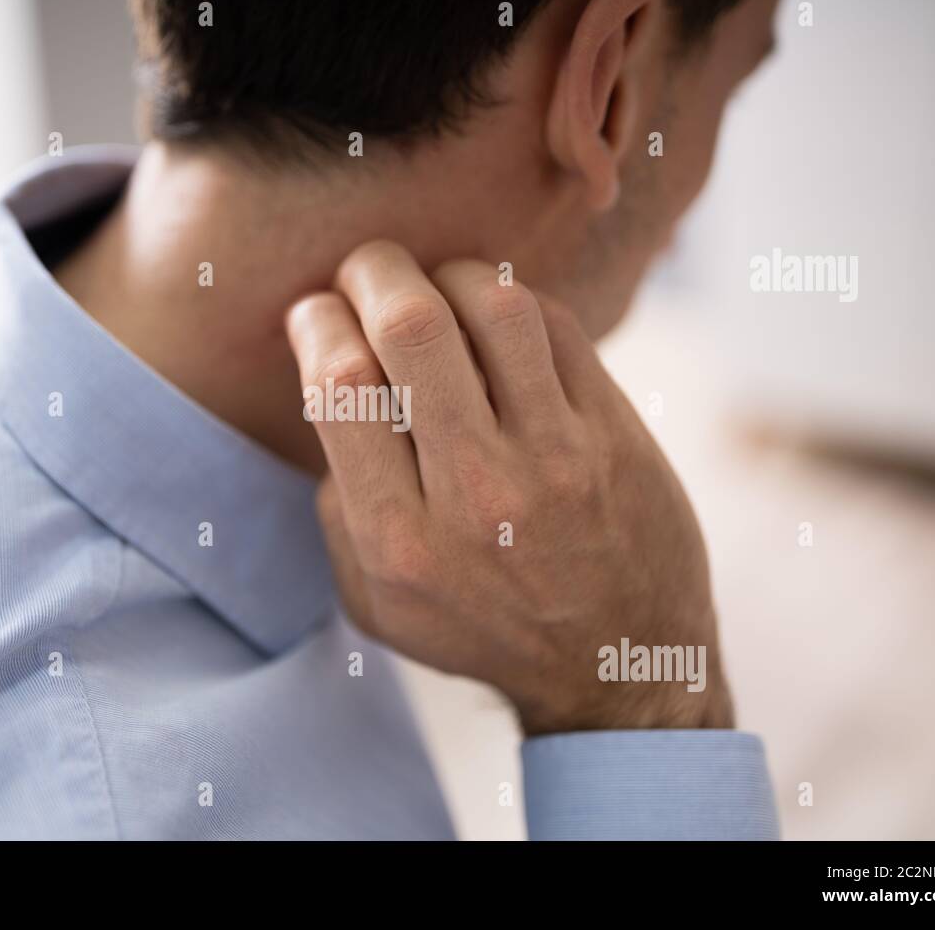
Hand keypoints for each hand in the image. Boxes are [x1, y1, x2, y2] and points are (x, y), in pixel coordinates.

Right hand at [285, 240, 732, 734]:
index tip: (317, 312)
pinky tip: (498, 320)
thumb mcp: (379, 601)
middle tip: (367, 268)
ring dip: (451, 273)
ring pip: (496, 306)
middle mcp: (477, 494)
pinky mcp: (616, 436)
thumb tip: (331, 387)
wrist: (617, 665)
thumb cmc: (483, 627)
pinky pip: (558, 327)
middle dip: (373, 269)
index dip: (317, 322)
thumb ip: (342, 504)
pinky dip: (515, 302)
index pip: (341, 385)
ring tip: (437, 285)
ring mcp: (556, 460)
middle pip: (411, 326)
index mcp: (399, 540)